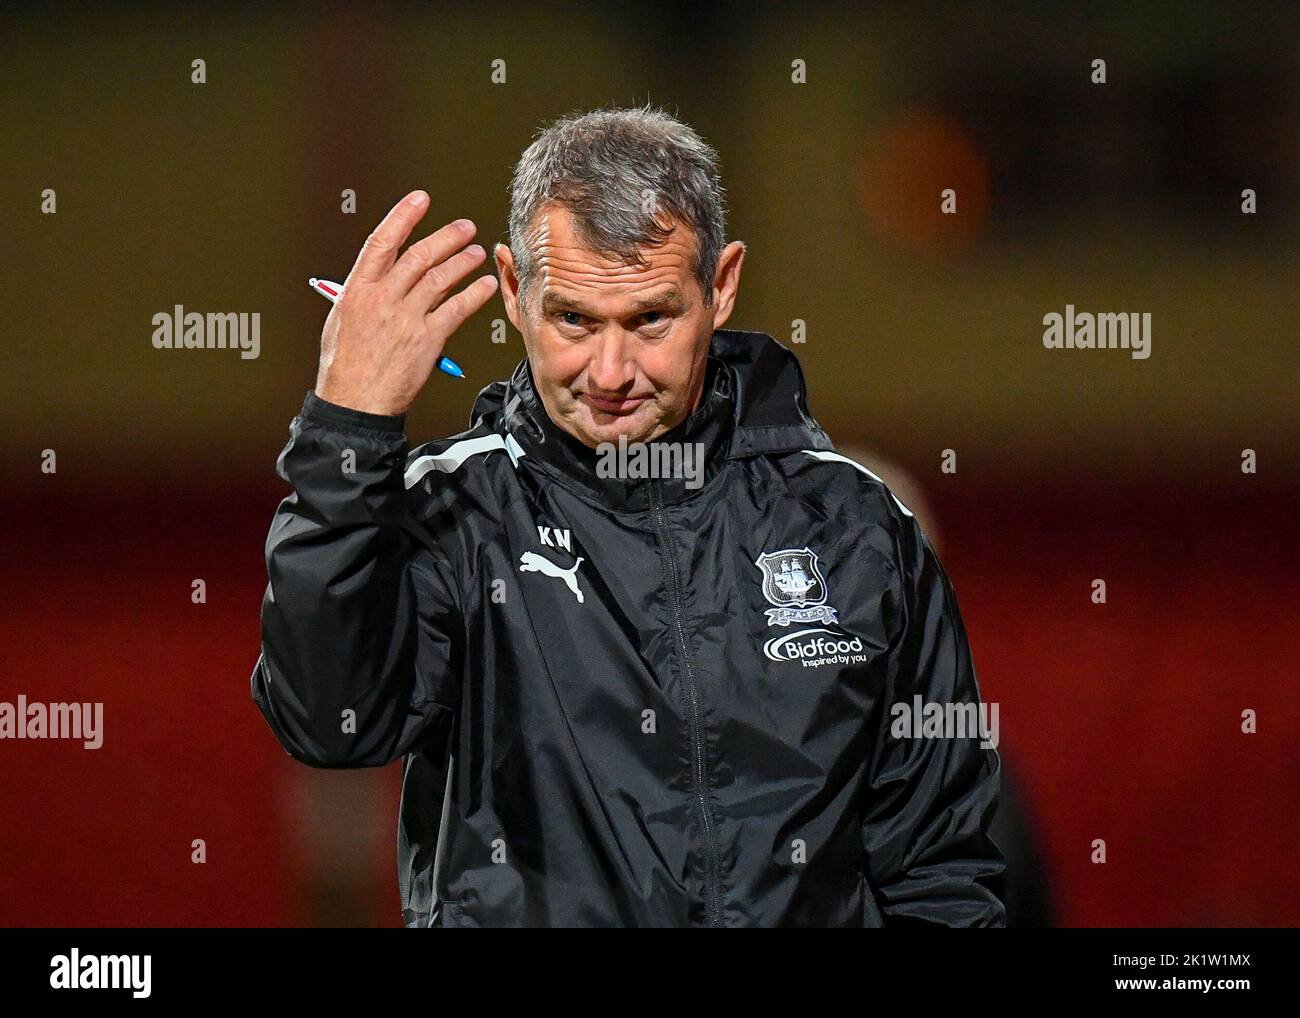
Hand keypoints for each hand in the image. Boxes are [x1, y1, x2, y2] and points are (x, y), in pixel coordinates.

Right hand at [314, 190, 498, 414]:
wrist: (355, 403)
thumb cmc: (345, 367)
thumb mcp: (342, 322)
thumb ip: (362, 296)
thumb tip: (380, 278)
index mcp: (357, 290)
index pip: (383, 242)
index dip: (403, 217)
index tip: (420, 200)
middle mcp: (382, 298)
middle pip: (419, 256)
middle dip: (446, 238)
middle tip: (464, 229)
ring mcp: (406, 318)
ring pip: (440, 278)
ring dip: (463, 262)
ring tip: (477, 253)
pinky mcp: (426, 339)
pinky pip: (456, 309)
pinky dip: (473, 294)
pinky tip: (483, 285)